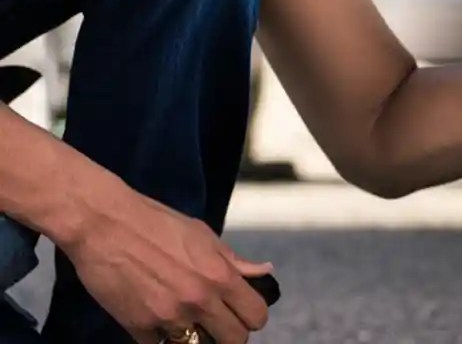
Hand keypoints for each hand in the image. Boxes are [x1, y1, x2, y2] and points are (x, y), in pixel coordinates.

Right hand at [63, 185, 272, 343]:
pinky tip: (156, 319)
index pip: (256, 316)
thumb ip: (235, 261)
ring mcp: (168, 317)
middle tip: (217, 323)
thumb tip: (265, 272)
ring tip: (187, 323)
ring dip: (194, 339)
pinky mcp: (137, 327)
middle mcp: (199, 300)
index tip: (242, 314)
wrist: (103, 223)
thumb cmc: (156, 222)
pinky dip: (159, 337)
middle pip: (233, 339)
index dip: (252, 317)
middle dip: (228, 333)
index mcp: (220, 276)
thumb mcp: (203, 235)